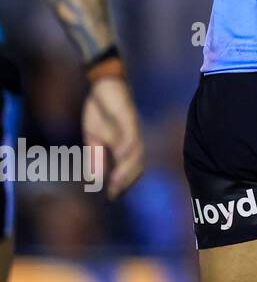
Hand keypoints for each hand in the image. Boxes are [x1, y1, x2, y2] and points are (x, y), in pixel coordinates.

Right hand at [82, 76, 142, 198]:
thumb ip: (97, 157)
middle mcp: (133, 139)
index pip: (132, 168)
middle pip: (137, 164)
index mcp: (126, 145)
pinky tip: (121, 155)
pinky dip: (127, 146)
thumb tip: (96, 179)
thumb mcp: (94, 138)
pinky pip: (130, 133)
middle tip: (115, 192)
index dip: (124, 183)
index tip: (113, 196)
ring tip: (116, 181)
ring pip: (135, 152)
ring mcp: (132, 128)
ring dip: (127, 168)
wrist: (103, 86)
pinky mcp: (128, 117)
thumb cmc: (101, 112)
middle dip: (127, 180)